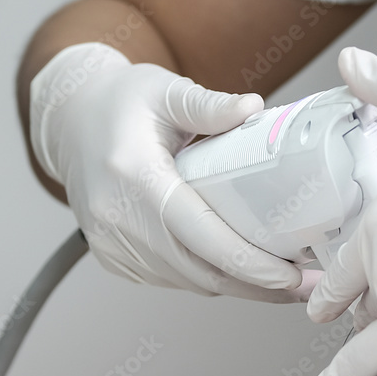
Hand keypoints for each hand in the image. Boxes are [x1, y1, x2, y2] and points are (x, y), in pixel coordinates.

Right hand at [30, 42, 308, 300]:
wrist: (70, 122)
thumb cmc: (120, 103)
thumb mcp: (164, 90)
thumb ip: (207, 105)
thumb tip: (254, 109)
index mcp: (131, 175)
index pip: (197, 233)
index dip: (247, 262)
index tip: (289, 276)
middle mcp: (114, 217)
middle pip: (196, 271)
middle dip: (255, 285)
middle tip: (305, 285)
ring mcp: (109, 242)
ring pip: (185, 281)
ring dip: (233, 286)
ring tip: (279, 280)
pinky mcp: (110, 256)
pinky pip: (168, 278)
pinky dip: (203, 277)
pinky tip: (235, 269)